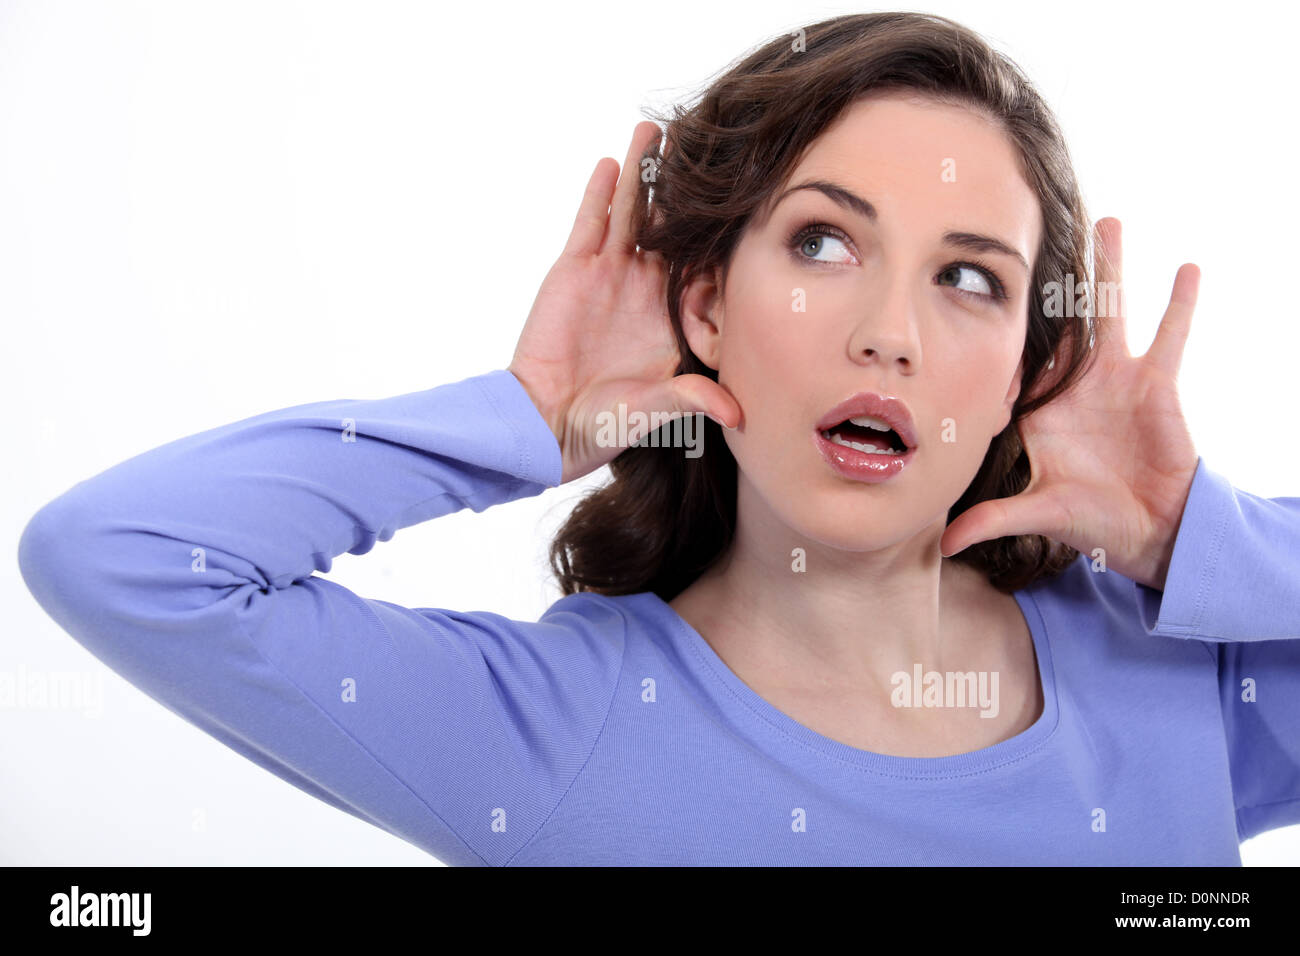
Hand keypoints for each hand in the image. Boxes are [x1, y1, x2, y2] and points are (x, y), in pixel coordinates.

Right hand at [508, 121, 740, 483]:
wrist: (545, 422)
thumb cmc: (603, 424)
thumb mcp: (651, 411)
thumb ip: (690, 399)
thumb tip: (737, 413)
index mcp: (674, 316)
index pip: (707, 265)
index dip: (724, 235)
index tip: (749, 198)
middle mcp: (647, 288)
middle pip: (673, 226)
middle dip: (686, 190)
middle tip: (708, 147)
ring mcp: (611, 274)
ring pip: (633, 213)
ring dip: (644, 174)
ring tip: (658, 132)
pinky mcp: (574, 268)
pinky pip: (590, 222)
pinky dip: (601, 194)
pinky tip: (613, 163)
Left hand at [939, 218, 1200, 590]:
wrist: (1150, 529)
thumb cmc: (1092, 520)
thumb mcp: (1040, 513)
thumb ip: (994, 520)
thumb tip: (945, 544)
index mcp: (1040, 408)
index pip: (1013, 362)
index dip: (997, 336)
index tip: (975, 299)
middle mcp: (1075, 385)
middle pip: (1060, 322)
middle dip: (1050, 281)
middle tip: (1038, 229)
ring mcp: (1117, 378)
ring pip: (1110, 312)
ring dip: (1110, 269)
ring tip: (1107, 222)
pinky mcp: (1157, 382)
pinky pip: (1171, 335)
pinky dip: (1180, 303)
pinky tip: (1186, 267)